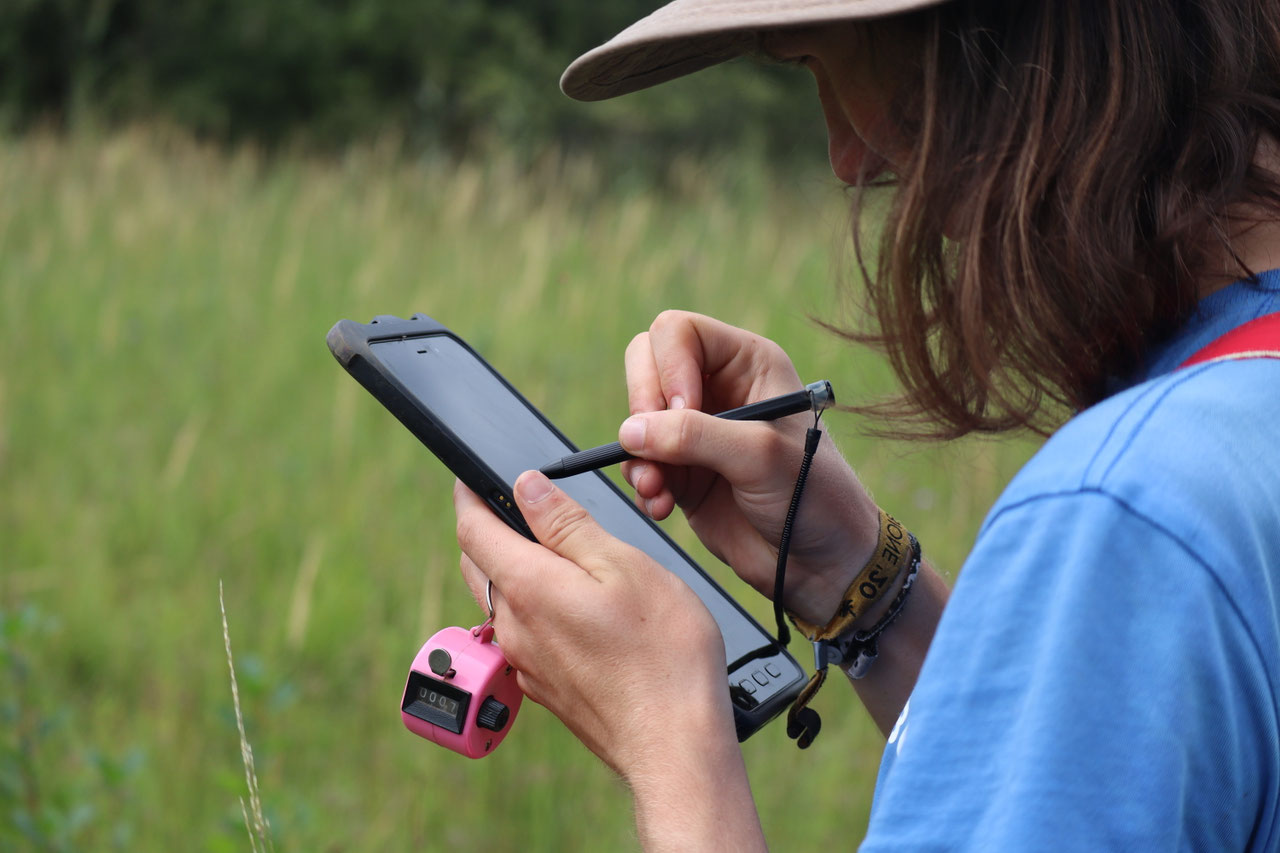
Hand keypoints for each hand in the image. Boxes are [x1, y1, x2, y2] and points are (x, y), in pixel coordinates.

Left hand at [453, 471, 733, 777]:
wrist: (675, 745)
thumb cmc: (663, 655)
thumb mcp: (624, 565)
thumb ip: (567, 525)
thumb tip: (526, 487)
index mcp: (528, 588)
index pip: (472, 530)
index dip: (469, 496)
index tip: (471, 479)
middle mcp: (514, 627)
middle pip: (478, 566)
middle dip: (486, 531)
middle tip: (513, 509)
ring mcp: (526, 662)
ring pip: (499, 602)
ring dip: (511, 571)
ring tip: (552, 553)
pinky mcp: (544, 687)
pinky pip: (522, 635)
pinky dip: (533, 608)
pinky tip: (572, 608)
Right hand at [621, 311, 880, 625]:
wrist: (823, 564)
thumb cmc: (813, 497)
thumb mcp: (759, 456)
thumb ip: (694, 435)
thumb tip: (631, 431)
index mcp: (748, 363)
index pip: (680, 332)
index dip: (669, 367)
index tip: (680, 411)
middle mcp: (719, 388)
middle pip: (647, 364)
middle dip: (642, 407)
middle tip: (655, 447)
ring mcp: (697, 430)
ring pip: (637, 417)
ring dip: (638, 454)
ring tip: (656, 489)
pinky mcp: (682, 471)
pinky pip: (639, 461)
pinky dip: (641, 482)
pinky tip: (661, 505)